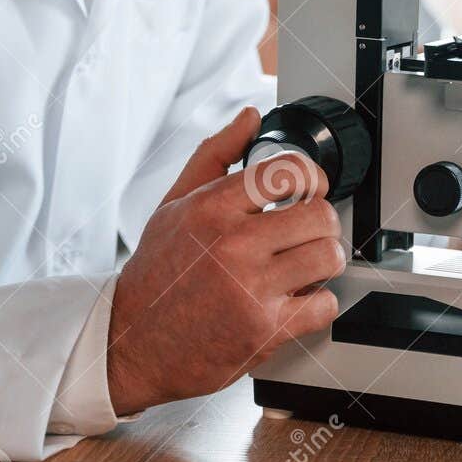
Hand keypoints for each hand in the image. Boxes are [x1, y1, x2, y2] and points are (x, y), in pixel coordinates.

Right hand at [106, 108, 346, 414]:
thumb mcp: (174, 205)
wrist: (132, 342)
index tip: (310, 189)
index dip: (312, 177)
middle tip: (307, 231)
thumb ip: (215, 156)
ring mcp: (250, 289)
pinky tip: (297, 298)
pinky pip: (324, 304)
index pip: (288, 172)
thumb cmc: (156, 274)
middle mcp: (232, 245)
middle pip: (319, 215)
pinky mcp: (264, 330)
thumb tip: (250, 118)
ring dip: (324, 261)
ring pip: (328, 257)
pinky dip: (319, 303)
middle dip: (320, 221)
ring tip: (305, 264)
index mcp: (212, 208)